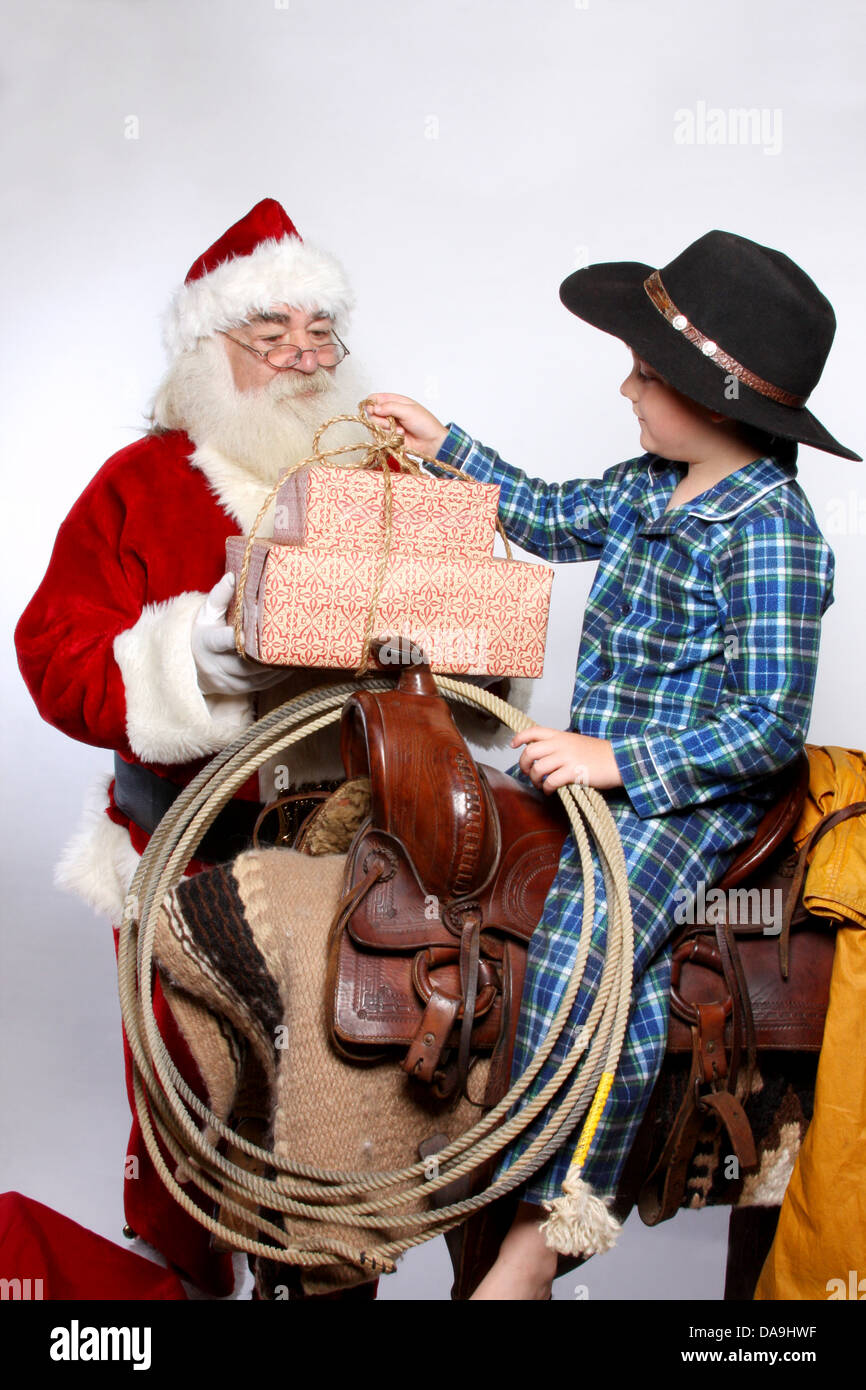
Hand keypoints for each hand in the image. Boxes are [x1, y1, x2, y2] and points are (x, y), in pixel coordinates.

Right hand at [191, 573, 288, 695]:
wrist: (193, 665)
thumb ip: (220, 596)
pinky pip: (262, 685)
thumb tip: (234, 577)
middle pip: (245, 663)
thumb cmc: (204, 632)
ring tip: (295, 652)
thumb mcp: (206, 613)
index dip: (238, 638)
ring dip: (275, 666)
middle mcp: (216, 665)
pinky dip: (277, 675)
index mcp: (207, 642)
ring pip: (256, 676)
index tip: (252, 632)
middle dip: (266, 655)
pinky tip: (289, 664)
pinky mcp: (239, 690)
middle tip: (289, 642)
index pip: (223, 641)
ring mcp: (228, 681)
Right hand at [363, 393, 447, 457]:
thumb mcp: (408, 410)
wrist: (432, 442)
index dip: (371, 404)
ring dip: (387, 429)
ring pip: (375, 426)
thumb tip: (374, 408)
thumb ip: (390, 407)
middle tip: (391, 422)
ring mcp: (389, 425)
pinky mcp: (390, 437)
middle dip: (380, 419)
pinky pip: (381, 437)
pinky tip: (401, 437)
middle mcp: (390, 412)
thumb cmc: (425, 423)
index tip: (373, 410)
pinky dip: (389, 437)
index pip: (374, 398)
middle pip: (372, 414)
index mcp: (395, 401)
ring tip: (401, 430)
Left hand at [510, 726, 623, 793]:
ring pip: (537, 768)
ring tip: (540, 785)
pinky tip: (550, 791)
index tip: (514, 745)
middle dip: (523, 765)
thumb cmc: (599, 754)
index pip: (534, 731)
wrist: (619, 760)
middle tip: (527, 772)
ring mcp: (567, 758)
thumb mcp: (576, 742)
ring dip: (534, 779)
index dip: (520, 738)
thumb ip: (559, 745)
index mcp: (561, 735)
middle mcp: (561, 744)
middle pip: (530, 752)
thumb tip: (542, 754)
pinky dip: (546, 788)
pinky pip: (550, 781)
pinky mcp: (573, 772)